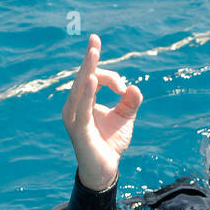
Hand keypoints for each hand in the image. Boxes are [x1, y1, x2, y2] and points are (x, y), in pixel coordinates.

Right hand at [62, 33, 142, 190]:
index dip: (111, 78)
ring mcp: (75, 117)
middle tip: (95, 39)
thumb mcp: (124, 118)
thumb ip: (130, 102)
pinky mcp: (80, 129)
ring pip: (81, 87)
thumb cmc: (111, 143)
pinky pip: (83, 107)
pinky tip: (92, 80)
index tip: (124, 89)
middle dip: (90, 58)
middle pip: (84, 77)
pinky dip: (88, 93)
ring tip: (93, 52)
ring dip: (87, 69)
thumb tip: (135, 87)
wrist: (105, 170)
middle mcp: (74, 106)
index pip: (94, 78)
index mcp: (83, 101)